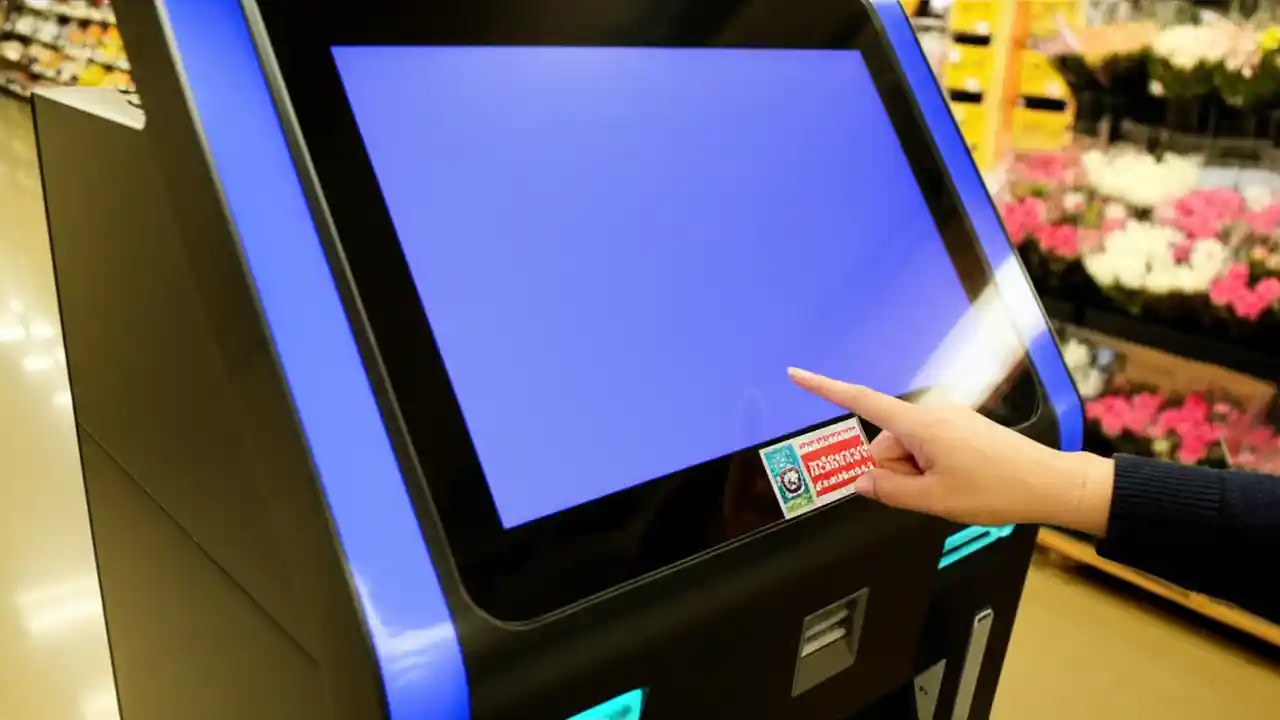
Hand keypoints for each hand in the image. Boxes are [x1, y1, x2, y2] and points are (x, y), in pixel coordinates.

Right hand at [787, 368, 1113, 535]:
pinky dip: (930, 469)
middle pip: (884, 443)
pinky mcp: (960, 429)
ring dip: (915, 474)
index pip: (861, 402)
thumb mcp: (933, 501)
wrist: (1048, 483)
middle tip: (928, 493)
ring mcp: (948, 420)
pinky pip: (927, 448)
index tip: (797, 375)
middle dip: (893, 471)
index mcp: (920, 425)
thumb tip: (860, 481)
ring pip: (906, 450)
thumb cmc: (997, 489)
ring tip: (950, 490)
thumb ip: (888, 490)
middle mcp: (932, 414)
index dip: (825, 389)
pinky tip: (958, 484)